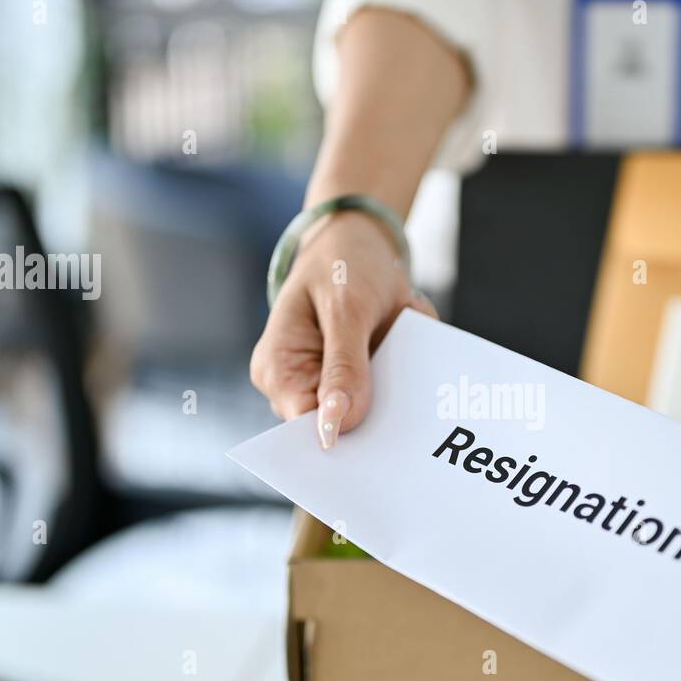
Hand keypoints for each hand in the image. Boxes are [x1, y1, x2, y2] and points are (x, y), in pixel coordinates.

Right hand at [249, 211, 435, 447]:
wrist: (356, 243)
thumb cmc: (343, 266)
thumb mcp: (347, 308)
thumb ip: (343, 367)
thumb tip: (334, 427)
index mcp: (276, 369)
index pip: (305, 427)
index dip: (343, 436)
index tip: (384, 430)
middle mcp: (292, 386)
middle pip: (337, 427)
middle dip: (376, 407)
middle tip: (404, 373)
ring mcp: (321, 385)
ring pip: (365, 415)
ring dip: (393, 388)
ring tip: (400, 343)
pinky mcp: (350, 381)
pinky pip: (380, 397)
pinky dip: (399, 377)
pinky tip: (402, 346)